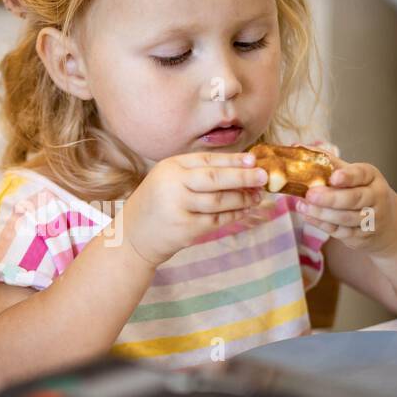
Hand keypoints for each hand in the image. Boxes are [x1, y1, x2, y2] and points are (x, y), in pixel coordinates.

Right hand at [119, 152, 266, 265]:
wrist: (132, 237)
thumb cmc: (156, 206)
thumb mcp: (168, 180)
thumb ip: (195, 173)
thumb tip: (238, 169)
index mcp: (170, 167)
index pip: (207, 160)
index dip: (233, 160)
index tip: (254, 161)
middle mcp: (173, 184)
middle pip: (216, 178)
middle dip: (243, 178)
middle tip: (264, 177)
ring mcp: (178, 207)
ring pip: (220, 201)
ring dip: (242, 199)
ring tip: (257, 196)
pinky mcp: (185, 229)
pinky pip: (217, 220)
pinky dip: (234, 215)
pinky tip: (244, 210)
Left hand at [296, 152, 396, 253]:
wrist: (390, 223)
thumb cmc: (364, 192)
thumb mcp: (355, 175)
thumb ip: (330, 163)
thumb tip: (298, 148)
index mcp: (372, 177)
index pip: (362, 174)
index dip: (348, 176)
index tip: (334, 177)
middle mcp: (375, 198)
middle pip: (354, 199)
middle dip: (330, 198)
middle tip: (310, 194)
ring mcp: (370, 219)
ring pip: (345, 217)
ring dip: (321, 213)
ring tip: (302, 205)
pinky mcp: (361, 236)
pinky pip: (340, 231)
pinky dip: (322, 224)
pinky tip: (308, 216)